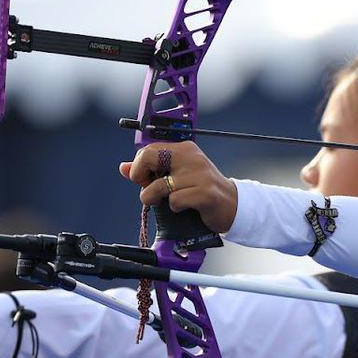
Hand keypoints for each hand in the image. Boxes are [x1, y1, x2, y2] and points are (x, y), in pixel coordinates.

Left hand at [120, 141, 238, 233]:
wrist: (234, 206)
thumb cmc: (202, 191)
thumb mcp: (177, 176)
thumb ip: (151, 172)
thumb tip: (123, 167)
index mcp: (184, 149)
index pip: (148, 150)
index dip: (139, 167)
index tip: (144, 180)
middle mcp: (191, 157)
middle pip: (149, 157)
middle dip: (140, 176)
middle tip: (148, 190)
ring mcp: (200, 175)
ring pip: (159, 186)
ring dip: (156, 199)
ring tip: (167, 203)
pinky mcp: (206, 193)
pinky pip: (175, 201)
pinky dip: (175, 208)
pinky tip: (185, 207)